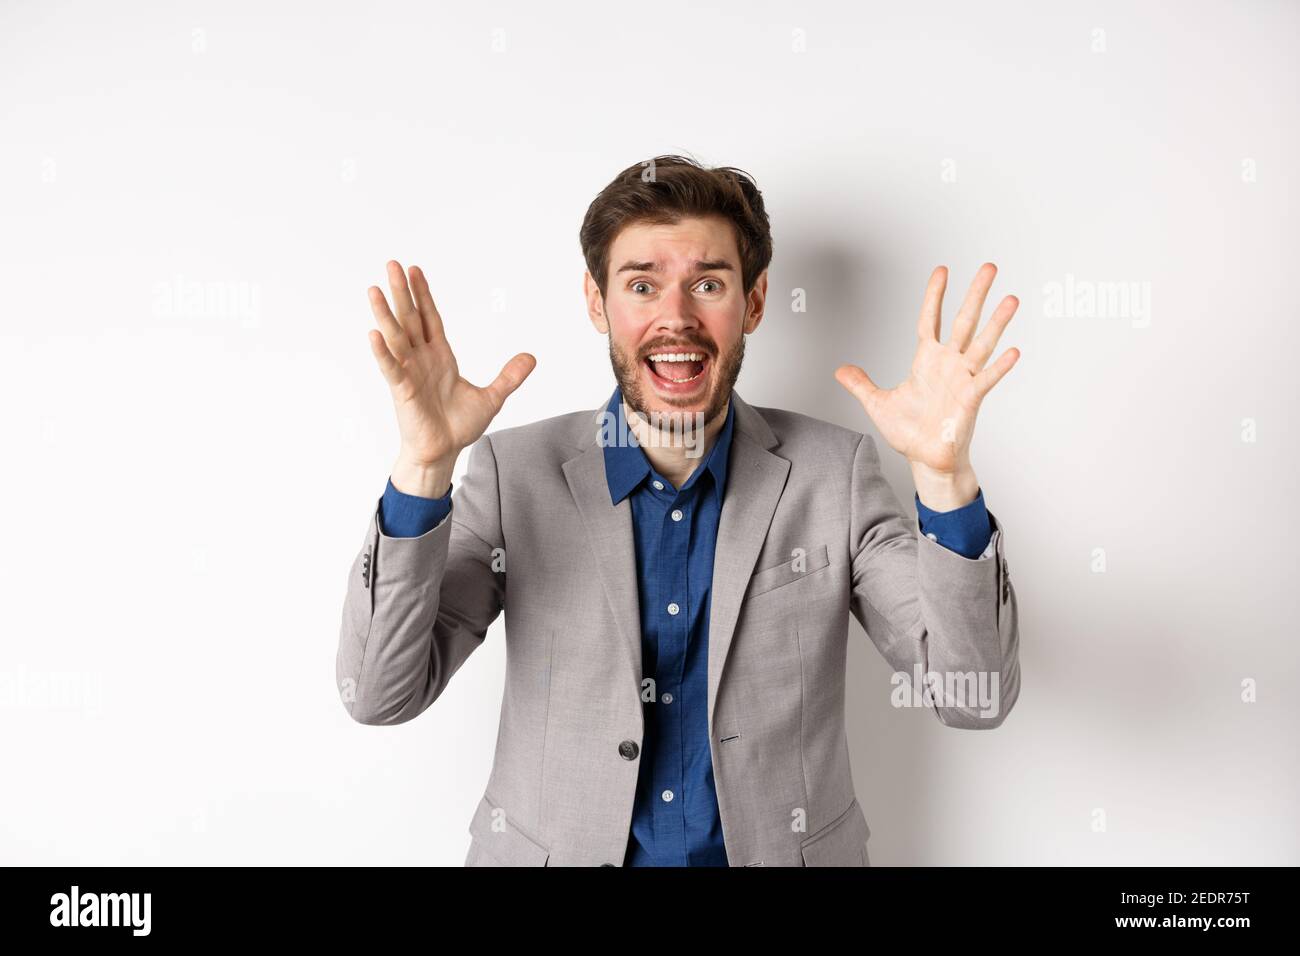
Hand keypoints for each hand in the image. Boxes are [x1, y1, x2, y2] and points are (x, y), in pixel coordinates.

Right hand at [368, 260, 535, 495]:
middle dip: (402, 291)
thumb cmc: (459, 427)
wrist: (444, 452)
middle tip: (392, 264)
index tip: (415, 271)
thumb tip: (531, 357)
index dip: (423, 294)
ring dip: (385, 313)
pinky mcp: (402, 391)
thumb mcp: (492, 397)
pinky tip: (373, 333)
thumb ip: (509, 376)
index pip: (430, 318)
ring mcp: (410, 373)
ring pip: (396, 337)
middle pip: (410, 318)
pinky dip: (382, 351)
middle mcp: (421, 359)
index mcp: (440, 356)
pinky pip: (391, 368)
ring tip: (374, 288)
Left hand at [834, 263, 1018, 505]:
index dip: (935, 296)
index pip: (930, 319)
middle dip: (976, 294)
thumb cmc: (910, 432)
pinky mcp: (971, 399)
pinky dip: (999, 367)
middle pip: (964, 321)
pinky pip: (986, 379)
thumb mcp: (878, 403)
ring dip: (996, 322)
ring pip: (982, 344)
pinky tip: (1013, 351)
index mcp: (927, 360)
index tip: (942, 270)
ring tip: (1011, 299)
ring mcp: (962, 379)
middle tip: (990, 267)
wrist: (926, 459)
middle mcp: (948, 364)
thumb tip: (840, 370)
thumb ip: (861, 384)